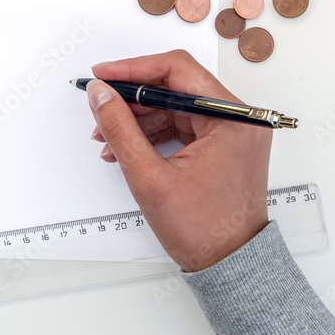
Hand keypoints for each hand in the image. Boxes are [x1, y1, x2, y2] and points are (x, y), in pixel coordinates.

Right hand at [87, 50, 271, 271]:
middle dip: (131, 97)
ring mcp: (230, 132)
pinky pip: (180, 125)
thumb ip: (120, 129)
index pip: (177, 69)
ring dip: (137, 117)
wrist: (231, 266)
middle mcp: (237, 118)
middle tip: (98, 105)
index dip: (133, 69)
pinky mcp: (221, 145)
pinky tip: (125, 147)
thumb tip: (99, 94)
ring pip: (173, 105)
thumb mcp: (149, 176)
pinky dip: (151, 132)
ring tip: (105, 137)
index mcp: (231, 118)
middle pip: (175, 85)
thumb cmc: (203, 229)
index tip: (102, 76)